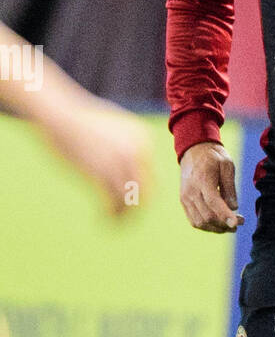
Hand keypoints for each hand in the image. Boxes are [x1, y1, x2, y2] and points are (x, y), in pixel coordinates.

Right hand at [40, 99, 152, 216]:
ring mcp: (120, 163)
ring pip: (132, 200)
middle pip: (147, 191)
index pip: (152, 176)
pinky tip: (104, 219)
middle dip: (137, 208)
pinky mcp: (102, 174)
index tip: (129, 202)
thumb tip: (134, 172)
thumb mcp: (115, 129)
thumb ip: (129, 148)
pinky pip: (114, 202)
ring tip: (115, 222)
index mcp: (143, 140)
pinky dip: (112, 215)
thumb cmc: (82, 122)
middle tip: (125, 217)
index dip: (142, 193)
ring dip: (125, 215)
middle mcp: (137, 152)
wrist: (60, 115)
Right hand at [179, 141, 243, 232]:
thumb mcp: (227, 165)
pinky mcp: (184, 202)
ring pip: (200, 222)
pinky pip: (194, 220)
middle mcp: (191, 192)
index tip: (236, 223)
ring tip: (230, 226)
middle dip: (225, 224)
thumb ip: (230, 187)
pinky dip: (207, 226)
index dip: (225, 215)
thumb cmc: (213, 157)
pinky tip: (219, 224)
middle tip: (240, 222)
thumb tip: (234, 207)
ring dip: (216, 228)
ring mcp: (185, 198)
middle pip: (207, 216)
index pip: (213, 203)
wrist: (194, 151)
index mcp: (202, 180)